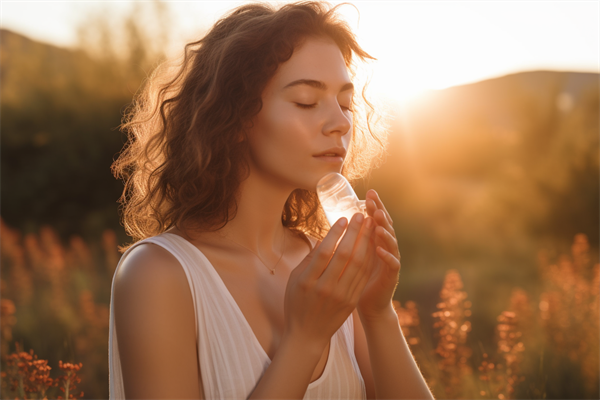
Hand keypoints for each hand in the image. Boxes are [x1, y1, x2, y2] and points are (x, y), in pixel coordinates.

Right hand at [283, 213, 375, 351]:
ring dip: (366, 243)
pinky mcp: (352, 301)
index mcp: (308, 281)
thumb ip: (308, 260)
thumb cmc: (297, 303)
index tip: (344, 219)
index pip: (325, 252)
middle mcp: (326, 288)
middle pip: (344, 255)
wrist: (308, 334)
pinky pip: (363, 276)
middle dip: (355, 233)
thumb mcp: (295, 281)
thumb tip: (323, 239)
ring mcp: (341, 296)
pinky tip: (372, 245)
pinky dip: (369, 259)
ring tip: (370, 226)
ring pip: (358, 265)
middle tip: (361, 215)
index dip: (336, 234)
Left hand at [356, 189, 400, 322]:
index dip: (374, 207)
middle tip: (374, 200)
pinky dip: (386, 256)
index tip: (368, 193)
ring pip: (391, 242)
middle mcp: (386, 249)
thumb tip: (335, 224)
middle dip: (380, 211)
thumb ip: (349, 242)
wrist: (369, 305)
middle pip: (386, 226)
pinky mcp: (392, 277)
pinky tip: (379, 248)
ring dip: (384, 229)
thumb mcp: (352, 256)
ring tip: (377, 218)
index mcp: (376, 242)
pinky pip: (392, 264)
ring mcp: (391, 262)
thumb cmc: (357, 279)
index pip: (377, 221)